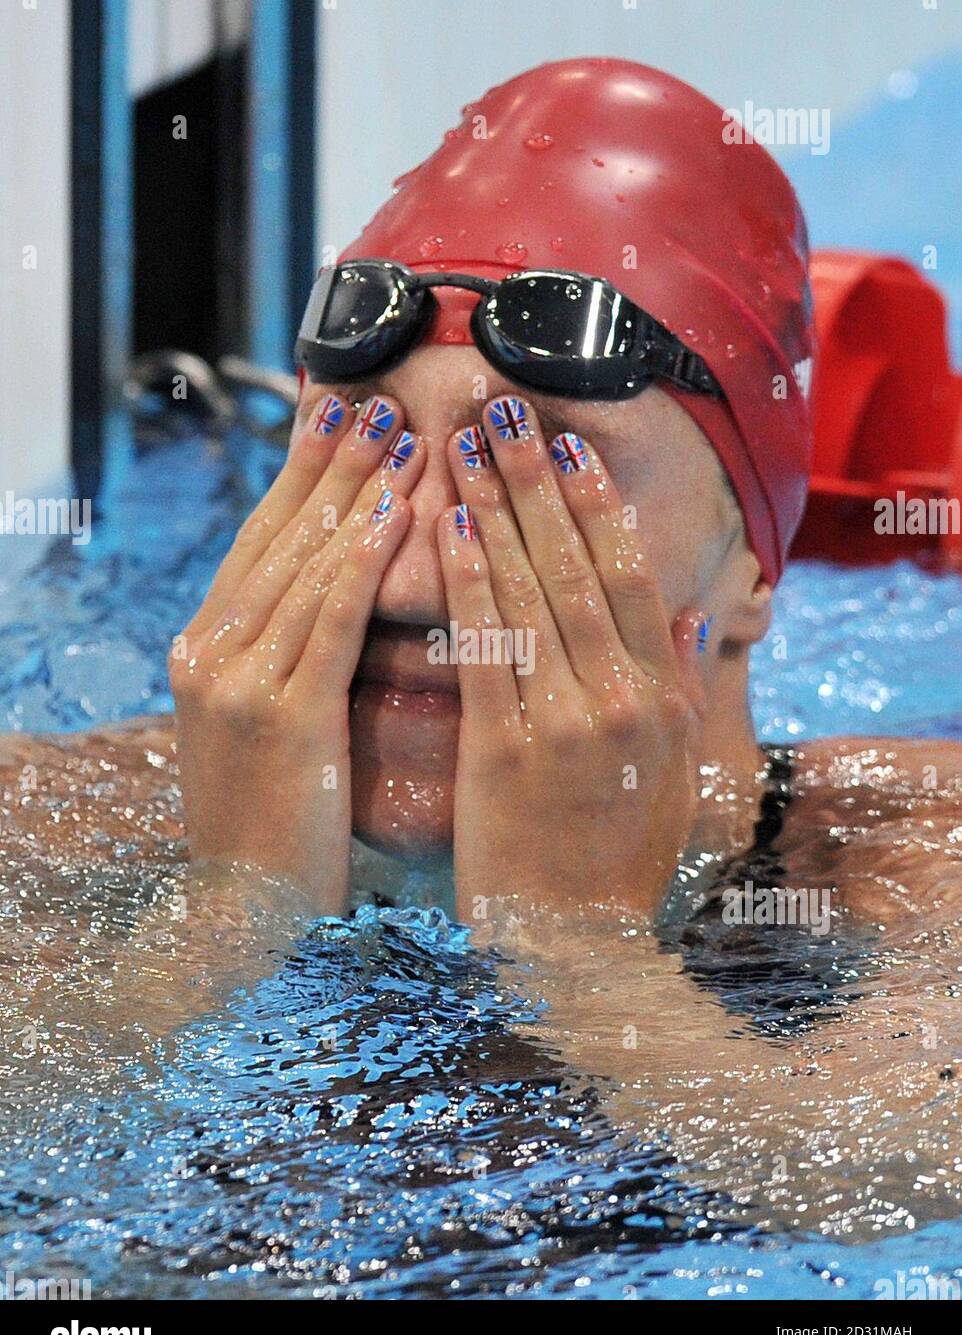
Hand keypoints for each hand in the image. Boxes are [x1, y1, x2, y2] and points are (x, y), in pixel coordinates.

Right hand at [170, 392, 423, 912]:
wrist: (243, 912)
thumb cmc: (275, 828)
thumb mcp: (267, 729)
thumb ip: (289, 660)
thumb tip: (336, 601)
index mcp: (207, 651)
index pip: (260, 543)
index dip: (302, 477)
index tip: (337, 419)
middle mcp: (211, 654)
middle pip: (279, 538)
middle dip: (329, 466)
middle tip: (373, 401)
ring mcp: (238, 683)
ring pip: (305, 565)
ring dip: (355, 494)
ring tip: (400, 436)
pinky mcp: (282, 718)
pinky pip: (329, 621)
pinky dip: (361, 562)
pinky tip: (397, 515)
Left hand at [437, 398, 706, 923]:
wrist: (576, 947)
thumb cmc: (620, 859)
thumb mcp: (678, 776)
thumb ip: (689, 693)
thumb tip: (703, 618)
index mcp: (664, 699)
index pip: (632, 578)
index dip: (597, 505)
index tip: (569, 443)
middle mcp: (624, 700)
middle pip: (577, 569)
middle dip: (537, 483)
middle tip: (503, 410)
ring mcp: (567, 726)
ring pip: (529, 597)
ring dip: (496, 513)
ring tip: (464, 447)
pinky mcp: (505, 756)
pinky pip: (485, 655)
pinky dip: (466, 586)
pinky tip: (441, 530)